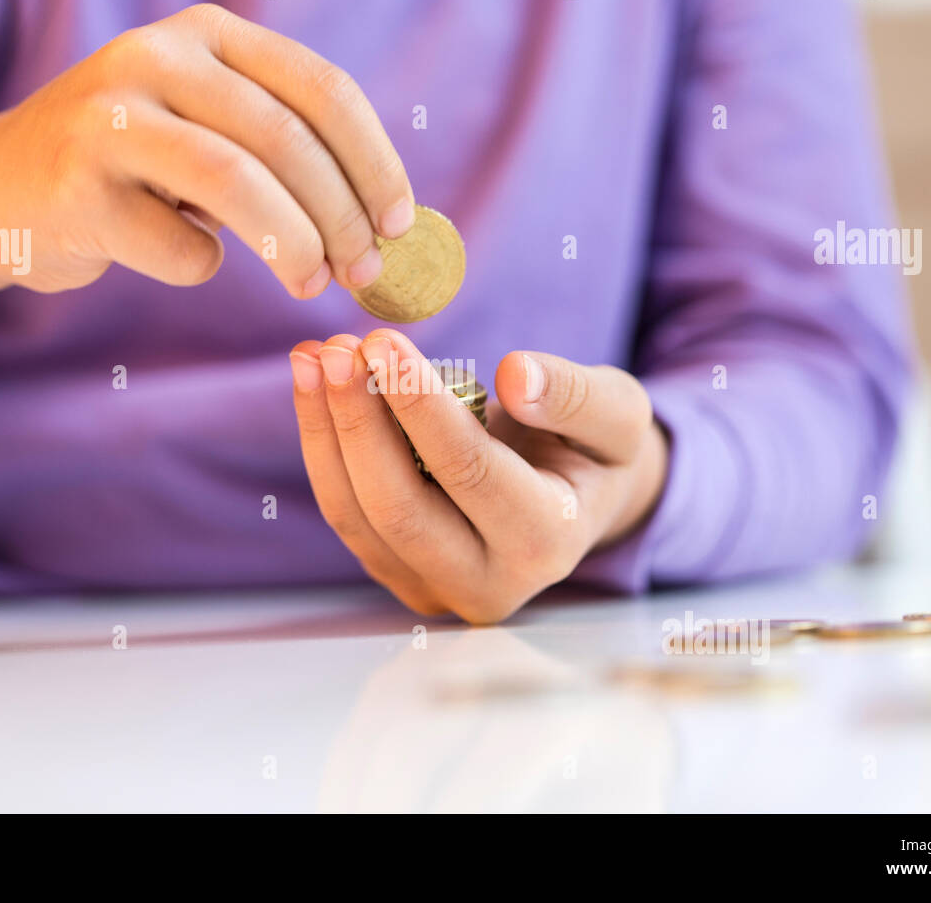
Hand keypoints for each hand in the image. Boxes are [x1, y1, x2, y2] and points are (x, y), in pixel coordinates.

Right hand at [0, 3, 412, 357]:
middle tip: (364, 273)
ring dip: (294, 245)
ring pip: (236, 182)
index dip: (375, 162)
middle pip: (287, 139)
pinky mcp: (75, 186)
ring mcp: (108, 116)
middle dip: (342, 216)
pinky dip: (201, 267)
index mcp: (206, 35)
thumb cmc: (133, 175)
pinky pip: (179, 247)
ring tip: (314, 285)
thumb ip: (283, 153)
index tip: (401, 224)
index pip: (321, 89)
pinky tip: (183, 257)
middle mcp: (155, 57)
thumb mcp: (208, 132)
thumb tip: (386, 226)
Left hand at [289, 329, 669, 622]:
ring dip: (326, 431)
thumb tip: (514, 375)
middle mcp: (488, 585)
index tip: (384, 342)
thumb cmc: (597, 449)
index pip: (470, 472)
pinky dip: (324, 445)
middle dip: (358, 422)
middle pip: (399, 508)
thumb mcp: (617, 413)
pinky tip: (315, 383)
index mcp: (548, 543)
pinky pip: (347, 513)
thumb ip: (575, 396)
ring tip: (313, 355)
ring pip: (358, 515)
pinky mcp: (398, 573)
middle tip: (337, 348)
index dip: (421, 407)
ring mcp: (435, 589)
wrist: (576, 499)